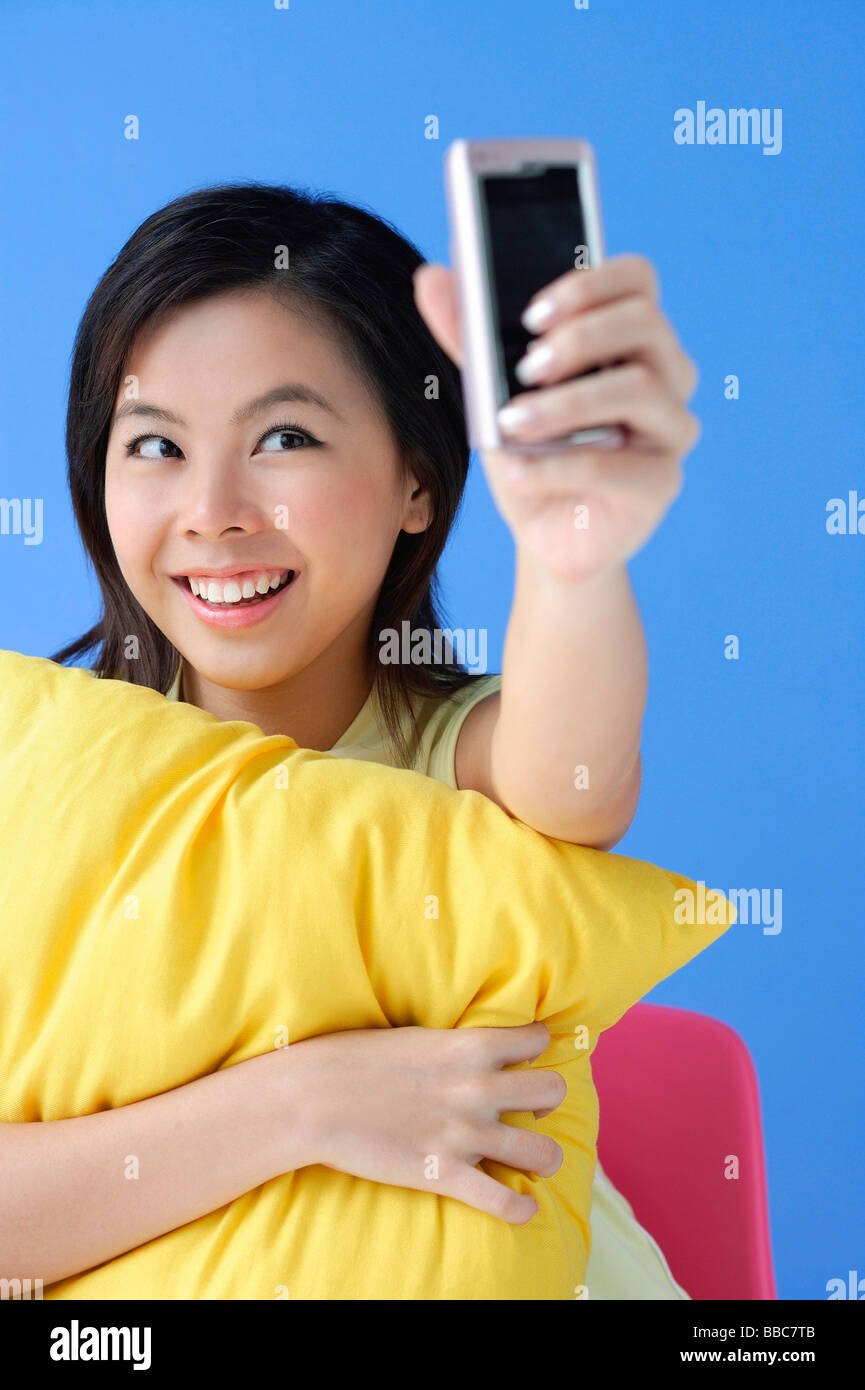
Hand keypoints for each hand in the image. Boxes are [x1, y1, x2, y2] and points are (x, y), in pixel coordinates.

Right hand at [286, 1022, 565, 1223]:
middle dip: (545, 1103)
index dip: (534, 1052)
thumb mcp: (415, 1037)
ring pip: (545, 1152)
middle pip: (553, 1092)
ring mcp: (465, 1134)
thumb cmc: (354, 1059)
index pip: (537, 1040)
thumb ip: (453, 1046)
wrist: (314, 1098)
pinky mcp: (446, 1174)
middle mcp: (478, 1089)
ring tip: (530, 1159)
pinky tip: (521, 1206)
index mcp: (469, 1047)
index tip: (521, 1062)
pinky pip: (506, 1201)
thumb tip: (472, 1051)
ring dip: (544, 1157)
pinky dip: (521, 1208)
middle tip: (526, 1110)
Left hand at [413, 254, 699, 584]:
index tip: (531, 315)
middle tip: (524, 369)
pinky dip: (554, 466)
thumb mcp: (493, 394)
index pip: (636, 280)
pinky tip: (514, 472)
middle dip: (579, 339)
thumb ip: (470, 339)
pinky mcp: (660, 483)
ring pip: (637, 389)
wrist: (547, 535)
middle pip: (644, 324)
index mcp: (632, 339)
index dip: (588, 285)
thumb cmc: (532, 454)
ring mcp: (671, 429)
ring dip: (565, 404)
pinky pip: (613, 464)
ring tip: (509, 423)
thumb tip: (432, 278)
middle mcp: (666, 375)